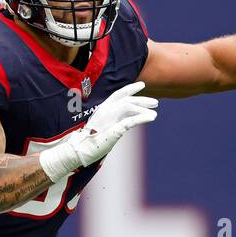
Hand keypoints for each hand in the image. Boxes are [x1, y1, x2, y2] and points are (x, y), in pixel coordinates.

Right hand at [39, 81, 157, 181]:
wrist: (79, 151)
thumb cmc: (89, 141)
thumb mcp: (103, 127)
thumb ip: (114, 120)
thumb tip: (127, 120)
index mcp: (102, 109)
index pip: (118, 94)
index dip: (130, 88)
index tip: (142, 85)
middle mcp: (105, 110)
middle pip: (127, 99)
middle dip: (142, 100)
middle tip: (155, 102)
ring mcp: (109, 119)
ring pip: (130, 107)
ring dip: (144, 108)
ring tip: (155, 112)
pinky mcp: (114, 129)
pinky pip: (131, 121)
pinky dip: (142, 118)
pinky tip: (151, 117)